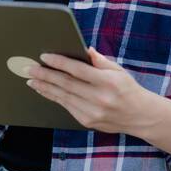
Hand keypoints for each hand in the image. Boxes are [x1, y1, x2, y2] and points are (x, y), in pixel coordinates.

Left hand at [25, 46, 151, 134]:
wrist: (140, 116)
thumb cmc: (128, 89)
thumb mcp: (119, 71)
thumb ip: (100, 61)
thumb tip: (84, 49)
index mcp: (108, 82)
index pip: (78, 70)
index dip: (59, 62)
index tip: (44, 56)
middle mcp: (99, 98)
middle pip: (66, 84)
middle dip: (45, 75)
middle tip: (30, 68)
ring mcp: (93, 112)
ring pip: (63, 97)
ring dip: (45, 87)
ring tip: (31, 80)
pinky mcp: (88, 121)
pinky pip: (66, 106)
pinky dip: (54, 97)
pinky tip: (45, 91)